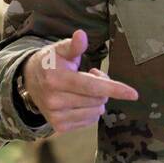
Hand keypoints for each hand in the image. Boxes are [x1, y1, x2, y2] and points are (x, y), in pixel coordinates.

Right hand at [22, 29, 137, 133]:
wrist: (30, 82)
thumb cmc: (51, 63)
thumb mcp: (60, 50)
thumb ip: (74, 45)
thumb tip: (81, 35)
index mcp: (55, 79)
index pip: (91, 86)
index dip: (113, 88)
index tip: (133, 94)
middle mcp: (54, 100)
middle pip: (97, 99)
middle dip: (103, 88)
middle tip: (92, 76)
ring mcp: (56, 116)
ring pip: (95, 112)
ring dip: (97, 101)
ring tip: (83, 89)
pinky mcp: (58, 127)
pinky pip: (89, 122)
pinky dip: (90, 111)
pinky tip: (79, 101)